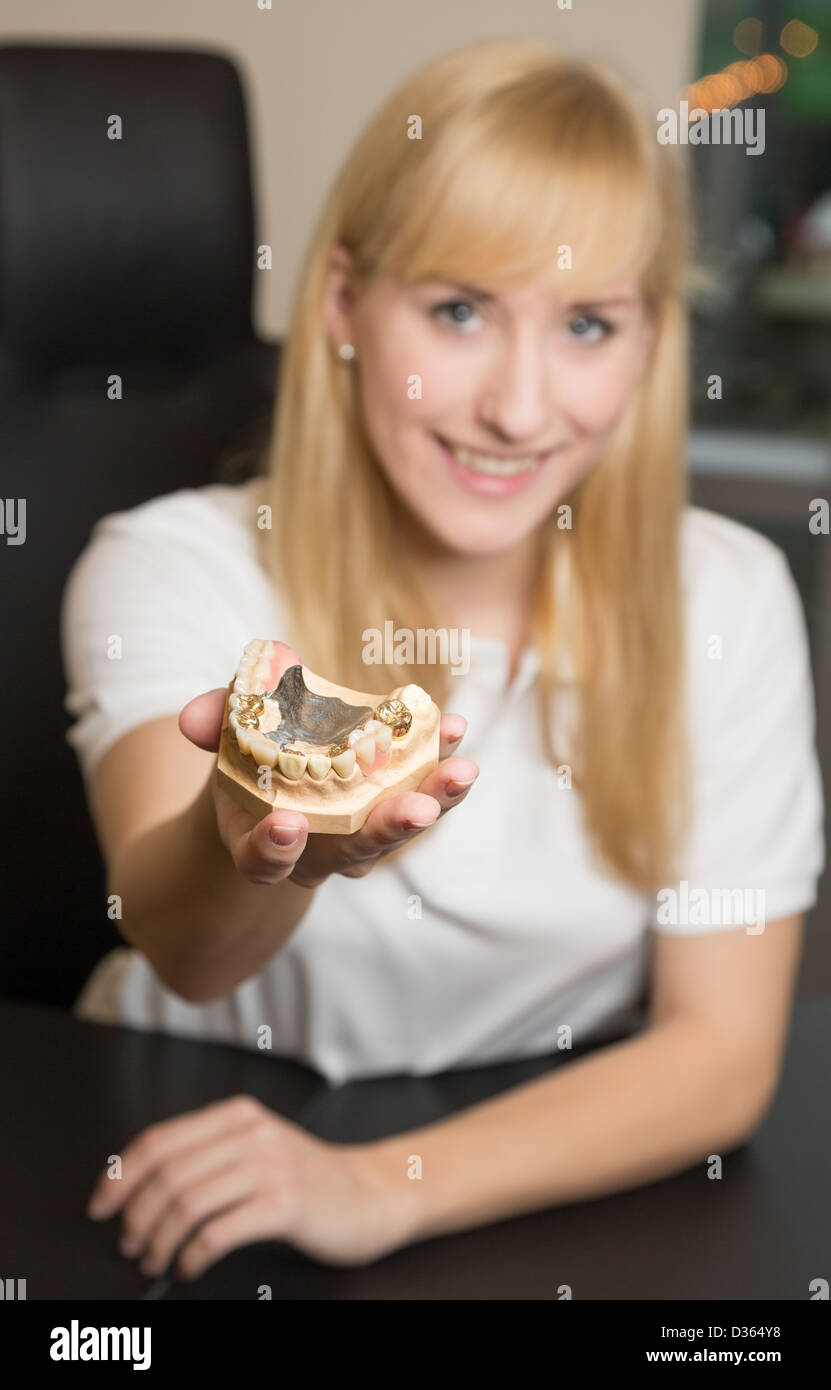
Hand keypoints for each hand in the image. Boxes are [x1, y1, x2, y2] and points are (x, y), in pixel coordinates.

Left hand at [86, 1095, 414, 1278]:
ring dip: (160, 1241)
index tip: (102, 1205)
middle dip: (137, 1217)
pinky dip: (193, 1256)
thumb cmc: (310, 1179)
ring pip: (187, 1205)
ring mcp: (269, 1167)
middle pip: (168, 1175)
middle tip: (131, 1244)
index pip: (160, 1140)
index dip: (120, 1175)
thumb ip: (209, 1153)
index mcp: (237, 1116)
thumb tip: (142, 1185)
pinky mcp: (285, 1204)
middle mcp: (251, 1134)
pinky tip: (191, 1266)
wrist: (373, 1194)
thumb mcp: (257, 1148)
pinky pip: (218, 1233)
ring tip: (157, 1260)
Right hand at [180, 642, 477, 889]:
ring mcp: (359, 836)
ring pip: (397, 830)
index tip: (286, 824)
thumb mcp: (224, 738)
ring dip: (433, 800)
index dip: (273, 849)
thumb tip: (193, 718)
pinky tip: (456, 732)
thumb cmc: (247, 761)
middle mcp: (315, 852)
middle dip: (386, 830)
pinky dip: (440, 765)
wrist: (278, 781)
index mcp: (260, 843)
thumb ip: (212, 723)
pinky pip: (420, 793)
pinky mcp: (392, 808)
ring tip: (462, 770)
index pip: (264, 861)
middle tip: (415, 810)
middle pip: (353, 854)